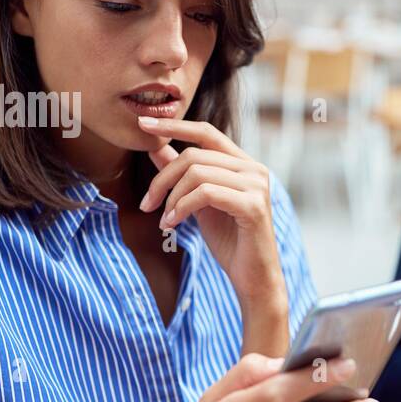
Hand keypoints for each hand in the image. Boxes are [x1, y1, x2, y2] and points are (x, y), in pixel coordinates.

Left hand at [137, 116, 287, 350]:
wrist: (253, 278)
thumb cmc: (230, 241)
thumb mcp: (199, 203)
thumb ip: (183, 175)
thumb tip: (157, 148)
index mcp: (243, 164)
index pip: (206, 132)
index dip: (174, 125)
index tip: (143, 123)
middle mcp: (254, 169)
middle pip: (195, 154)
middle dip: (162, 178)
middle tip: (146, 204)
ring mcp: (256, 186)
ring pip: (197, 172)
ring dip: (171, 197)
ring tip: (163, 219)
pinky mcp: (253, 205)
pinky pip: (205, 193)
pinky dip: (181, 208)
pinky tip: (173, 224)